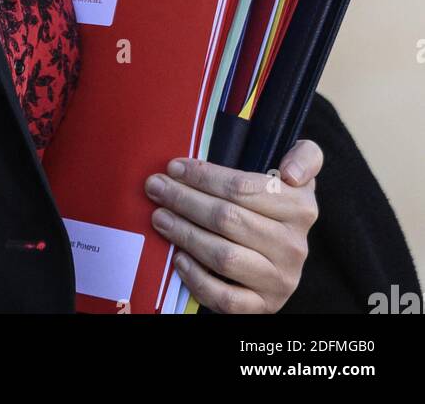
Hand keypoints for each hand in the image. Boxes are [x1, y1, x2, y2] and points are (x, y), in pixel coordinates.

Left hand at [144, 138, 321, 312]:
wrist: (285, 254)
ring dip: (185, 234)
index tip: (174, 167)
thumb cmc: (277, 203)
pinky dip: (198, 279)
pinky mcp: (265, 305)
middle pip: (228, 219)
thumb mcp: (298, 174)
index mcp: (301, 207)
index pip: (242, 188)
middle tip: (156, 188)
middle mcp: (294, 246)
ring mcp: (280, 279)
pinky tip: (179, 259)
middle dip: (185, 200)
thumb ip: (306, 156)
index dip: (203, 176)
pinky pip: (226, 298)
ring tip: (160, 218)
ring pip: (224, 256)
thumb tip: (291, 173)